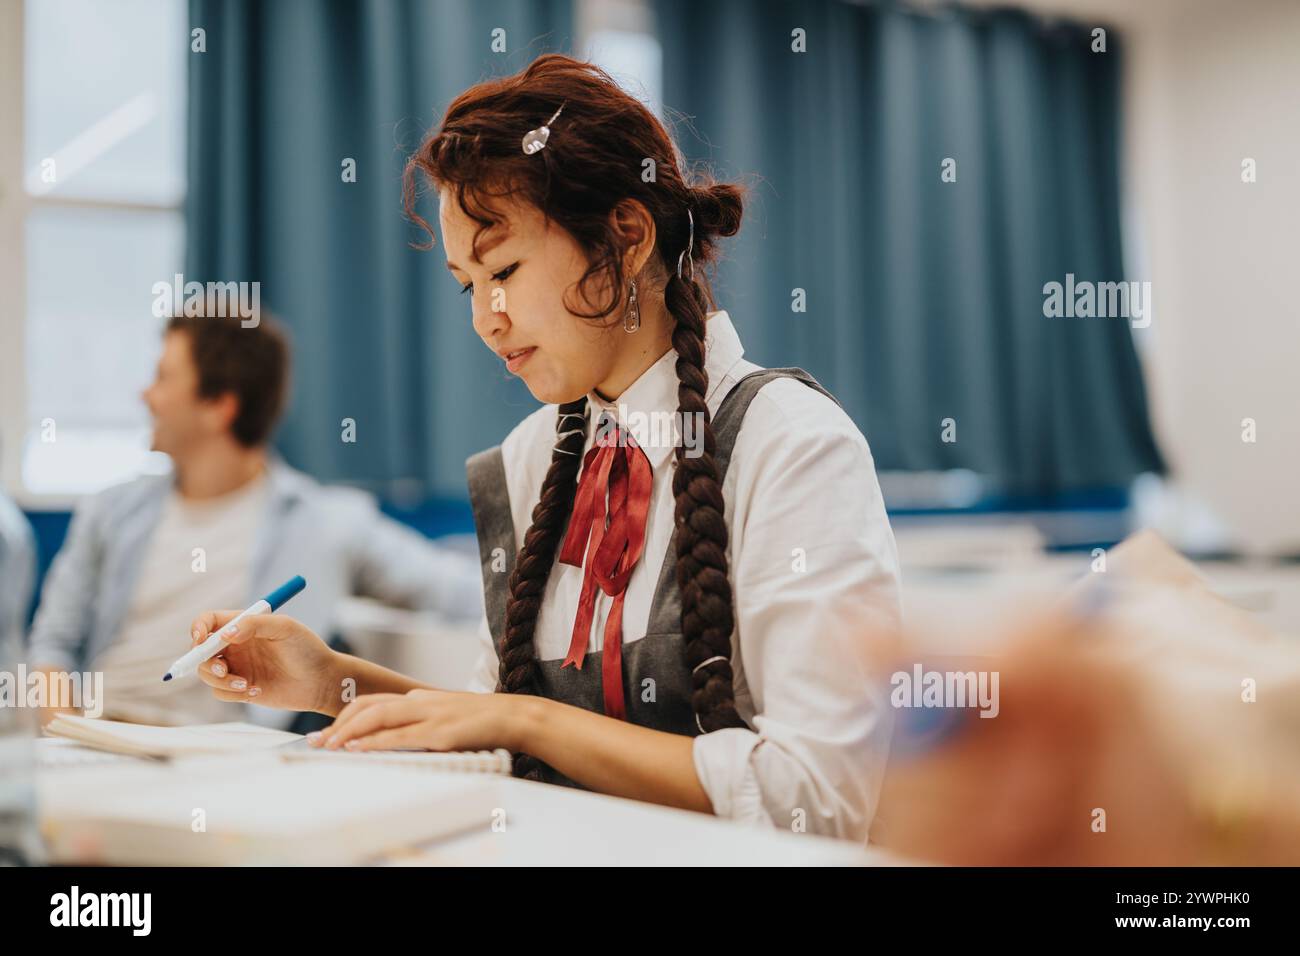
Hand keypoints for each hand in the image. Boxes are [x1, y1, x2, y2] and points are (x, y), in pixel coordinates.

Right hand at [188, 610, 339, 714]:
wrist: (321, 681)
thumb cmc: (307, 649)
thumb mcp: (285, 628)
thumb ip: (255, 624)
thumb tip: (224, 634)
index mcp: (243, 625)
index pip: (208, 621)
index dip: (198, 628)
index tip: (201, 639)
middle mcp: (235, 645)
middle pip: (200, 650)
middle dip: (205, 661)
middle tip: (224, 669)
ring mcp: (237, 667)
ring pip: (207, 674)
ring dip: (221, 681)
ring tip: (246, 684)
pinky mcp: (240, 688)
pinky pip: (220, 693)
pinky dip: (232, 694)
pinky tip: (257, 691)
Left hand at [311, 688, 537, 752]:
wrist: (512, 716)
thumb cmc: (479, 721)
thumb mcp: (443, 717)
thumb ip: (418, 724)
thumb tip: (390, 739)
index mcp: (417, 699)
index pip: (371, 702)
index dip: (344, 716)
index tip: (325, 733)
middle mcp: (418, 702)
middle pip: (367, 706)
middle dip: (337, 724)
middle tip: (316, 743)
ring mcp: (428, 715)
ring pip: (378, 717)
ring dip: (348, 732)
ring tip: (328, 746)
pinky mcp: (439, 732)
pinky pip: (400, 736)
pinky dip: (375, 742)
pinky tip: (359, 748)